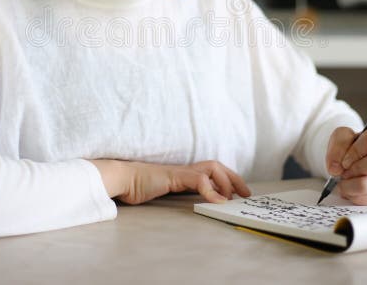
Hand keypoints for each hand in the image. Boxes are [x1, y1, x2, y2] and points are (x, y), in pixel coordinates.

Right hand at [89, 159, 250, 204]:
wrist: (120, 178)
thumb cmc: (135, 186)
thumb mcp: (161, 191)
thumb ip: (176, 192)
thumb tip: (192, 201)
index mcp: (181, 172)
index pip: (210, 169)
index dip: (227, 178)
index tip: (238, 192)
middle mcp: (183, 168)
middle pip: (216, 165)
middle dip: (234, 178)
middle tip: (246, 193)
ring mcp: (179, 170)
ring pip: (212, 168)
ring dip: (226, 182)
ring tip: (232, 198)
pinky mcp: (174, 176)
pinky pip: (198, 180)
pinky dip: (211, 191)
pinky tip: (217, 202)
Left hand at [325, 126, 366, 204]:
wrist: (348, 159)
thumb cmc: (349, 145)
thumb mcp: (341, 136)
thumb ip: (338, 146)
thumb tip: (335, 169)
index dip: (354, 151)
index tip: (344, 159)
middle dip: (354, 168)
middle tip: (343, 171)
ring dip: (350, 184)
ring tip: (342, 181)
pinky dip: (352, 195)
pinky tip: (347, 189)